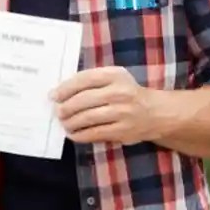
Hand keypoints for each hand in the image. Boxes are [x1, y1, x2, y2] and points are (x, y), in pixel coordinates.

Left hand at [51, 66, 172, 145]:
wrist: (156, 112)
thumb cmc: (128, 93)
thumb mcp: (114, 79)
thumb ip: (91, 81)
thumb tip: (60, 92)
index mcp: (115, 75)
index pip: (84, 79)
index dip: (66, 88)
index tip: (54, 96)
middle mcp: (119, 92)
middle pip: (83, 100)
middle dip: (66, 107)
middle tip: (58, 112)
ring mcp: (122, 112)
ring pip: (87, 118)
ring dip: (71, 122)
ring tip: (64, 123)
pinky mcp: (122, 130)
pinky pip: (95, 133)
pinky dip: (80, 135)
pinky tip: (73, 134)